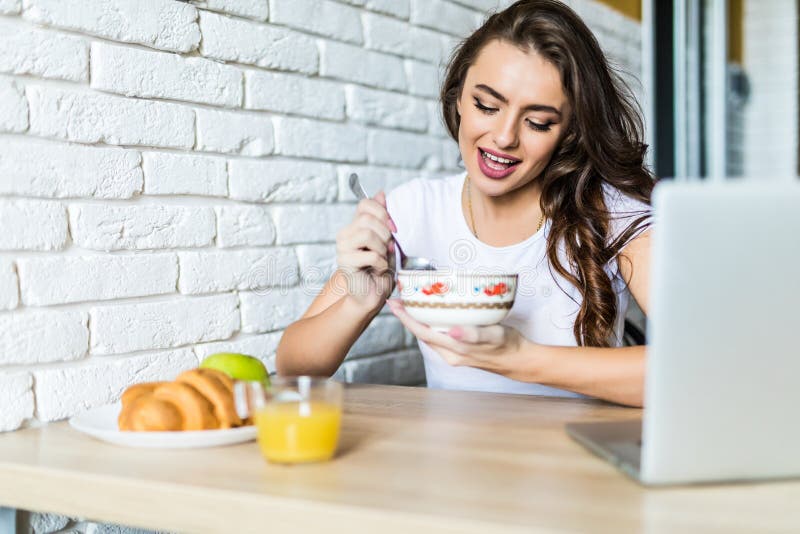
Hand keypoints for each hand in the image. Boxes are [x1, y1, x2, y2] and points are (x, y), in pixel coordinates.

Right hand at [336, 191, 395, 312]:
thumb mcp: (386, 240)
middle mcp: (345, 234)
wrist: (372, 295)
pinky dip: (381, 263)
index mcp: (355, 226)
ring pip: (367, 234)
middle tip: (387, 250)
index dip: (383, 213)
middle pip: (367, 219)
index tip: (393, 229)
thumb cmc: (380, 269)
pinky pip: (370, 254)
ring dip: (382, 249)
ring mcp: (342, 248)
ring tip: (382, 260)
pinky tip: (378, 270)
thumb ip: (383, 218)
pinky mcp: (345, 263)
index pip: (365, 204)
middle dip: (385, 234)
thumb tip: (381, 193)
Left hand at [386, 299, 530, 377]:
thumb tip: (452, 332)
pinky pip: (438, 336)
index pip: (422, 333)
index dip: (406, 318)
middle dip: (407, 317)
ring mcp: (454, 353)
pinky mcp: (460, 350)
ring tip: (409, 304)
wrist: (520, 360)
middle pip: (421, 334)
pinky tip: (431, 314)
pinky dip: (430, 324)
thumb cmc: (508, 347)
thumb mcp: (493, 337)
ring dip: (417, 320)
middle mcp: (450, 353)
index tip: (394, 304)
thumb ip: (473, 334)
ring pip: (429, 335)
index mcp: (454, 350)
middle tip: (396, 299)